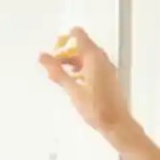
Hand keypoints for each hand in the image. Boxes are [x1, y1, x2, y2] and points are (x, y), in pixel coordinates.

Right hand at [39, 27, 140, 144]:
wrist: (117, 124)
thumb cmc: (96, 108)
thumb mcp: (73, 90)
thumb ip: (57, 72)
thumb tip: (42, 56)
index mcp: (94, 58)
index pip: (79, 35)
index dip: (65, 38)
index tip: (55, 48)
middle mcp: (102, 59)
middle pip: (82, 46)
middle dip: (66, 52)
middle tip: (53, 64)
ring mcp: (107, 68)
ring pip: (87, 57)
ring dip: (73, 61)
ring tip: (60, 74)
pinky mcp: (109, 78)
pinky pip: (93, 66)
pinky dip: (81, 68)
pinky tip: (74, 81)